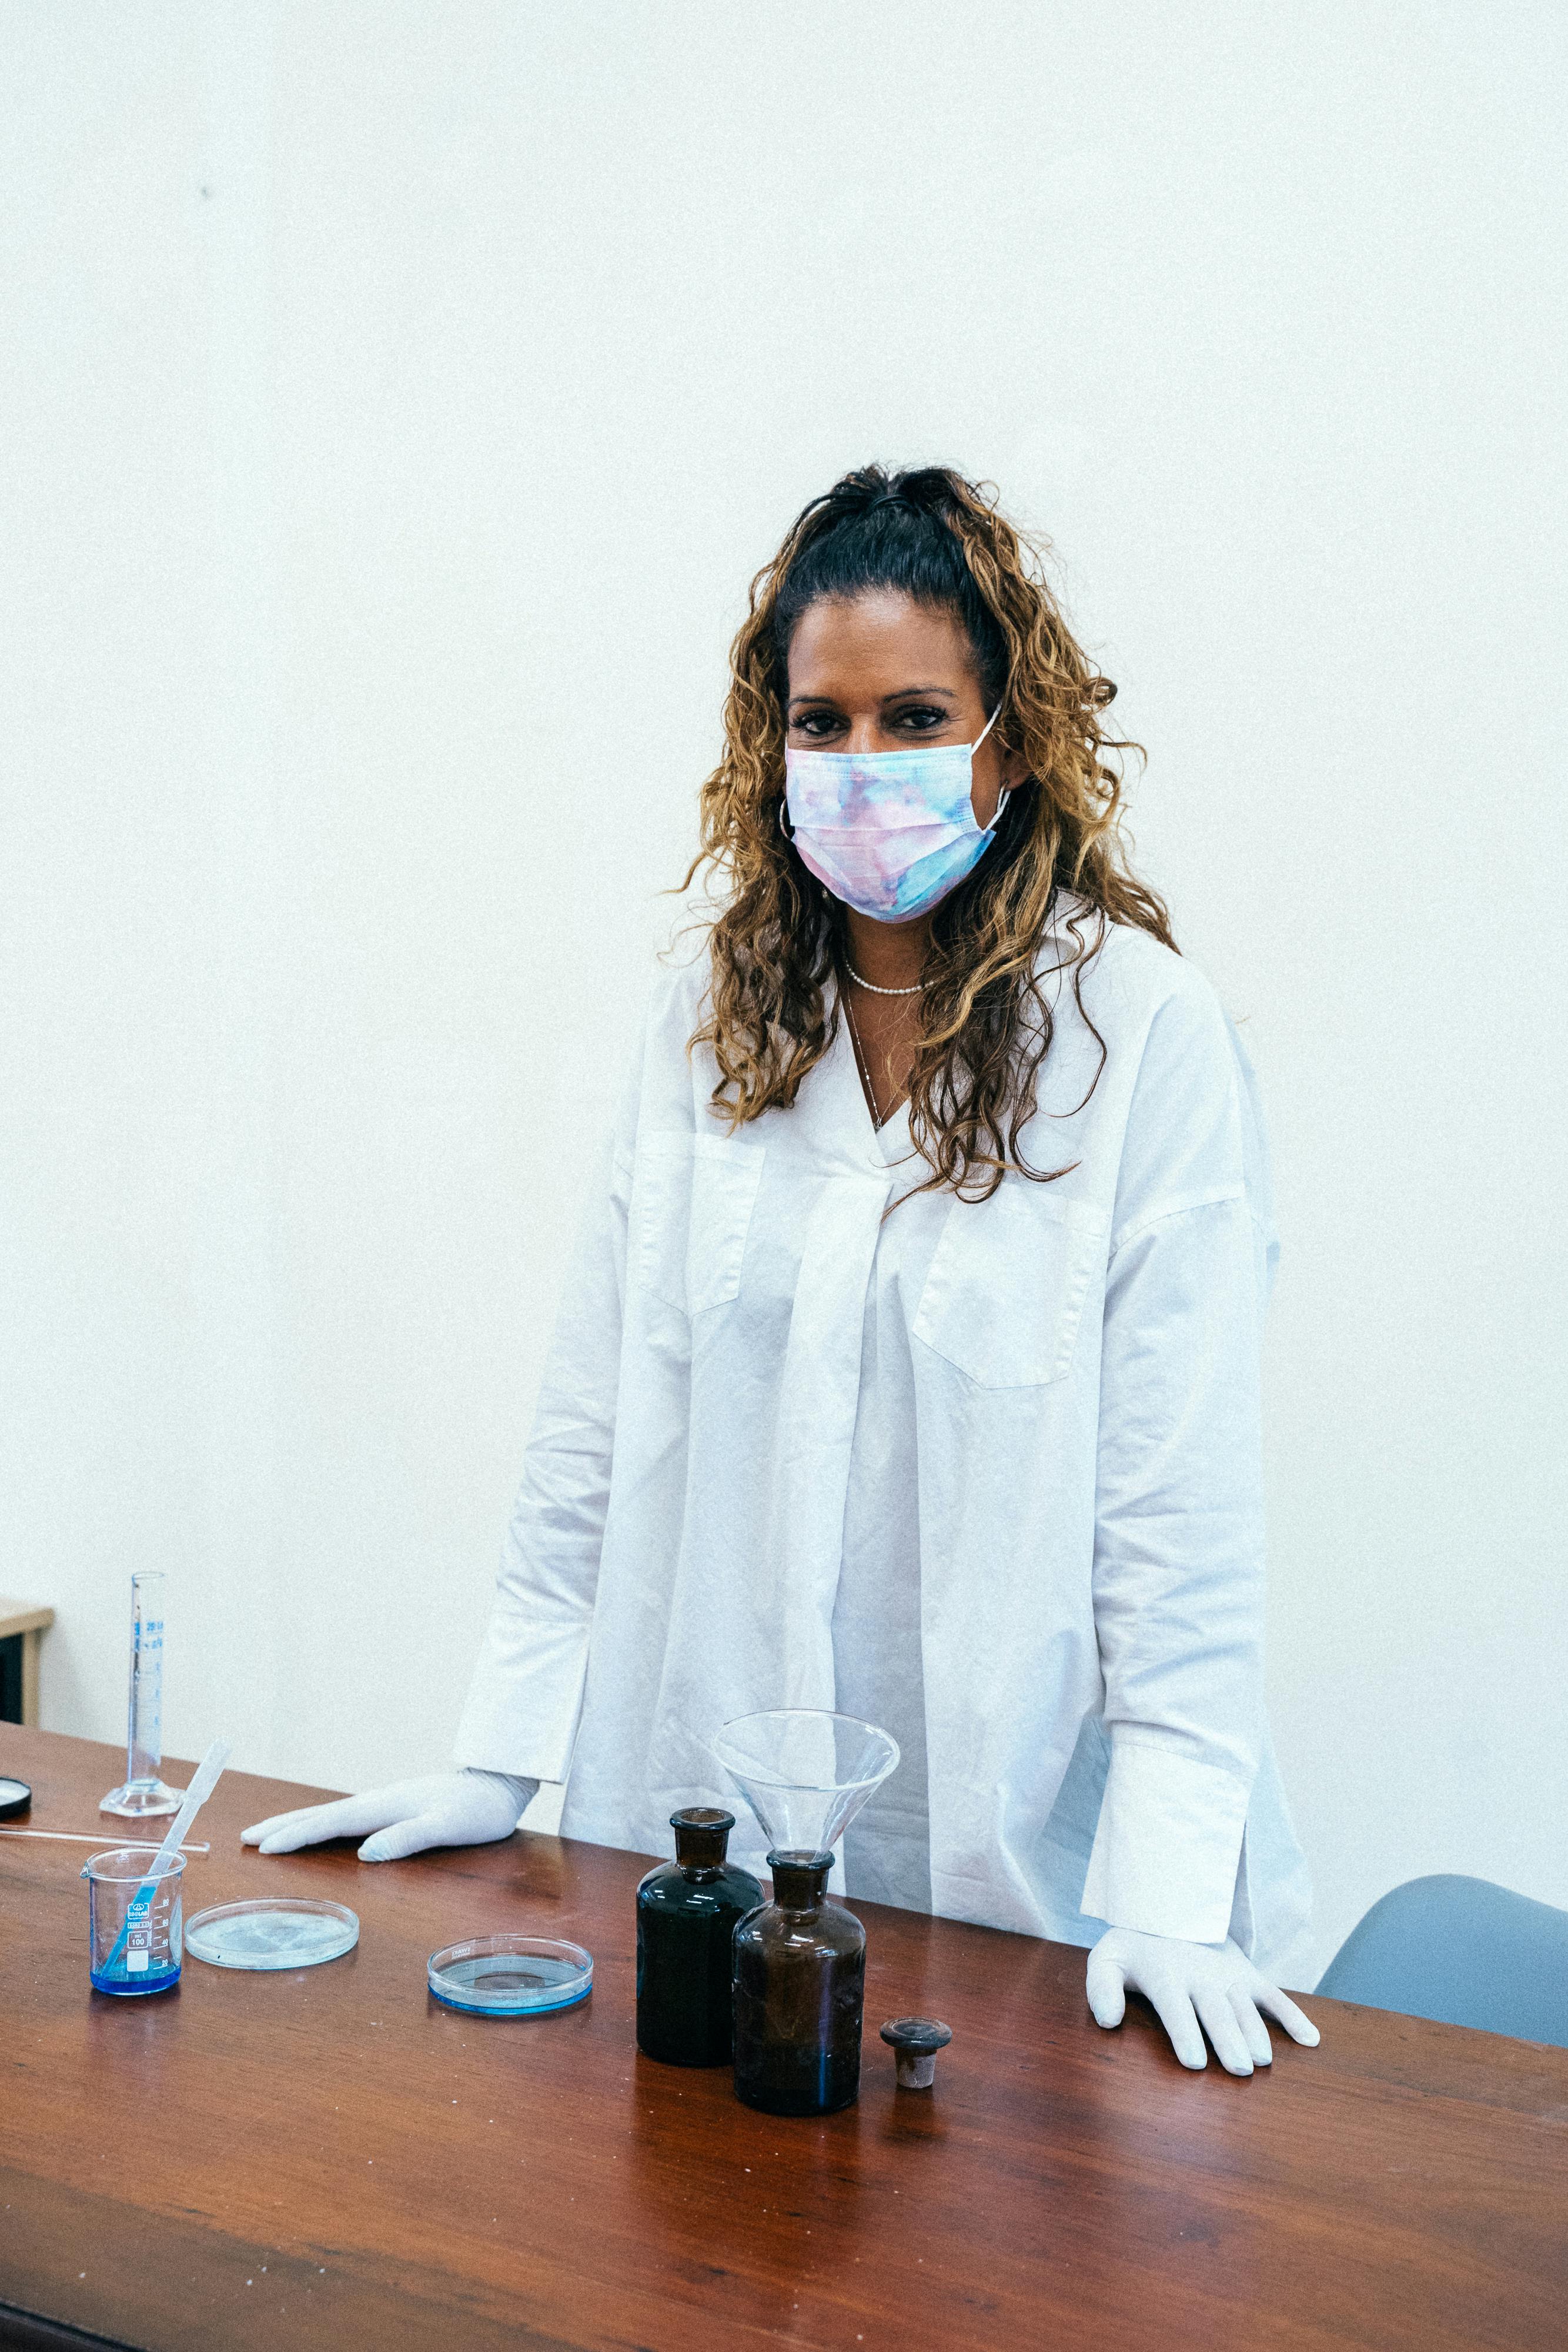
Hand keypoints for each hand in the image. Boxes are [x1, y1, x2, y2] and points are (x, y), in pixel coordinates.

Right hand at [241, 1768, 537, 1862]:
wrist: (498, 1785)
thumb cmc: (477, 1810)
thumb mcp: (448, 1826)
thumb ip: (410, 1837)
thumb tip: (367, 1852)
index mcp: (386, 1806)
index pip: (332, 1822)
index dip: (297, 1836)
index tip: (264, 1847)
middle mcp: (379, 1801)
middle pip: (321, 1813)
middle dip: (284, 1825)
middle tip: (246, 1838)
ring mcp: (384, 1802)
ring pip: (330, 1813)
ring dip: (297, 1822)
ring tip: (267, 1833)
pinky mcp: (392, 1807)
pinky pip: (345, 1816)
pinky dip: (320, 1822)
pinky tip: (317, 1829)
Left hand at [1086, 1927, 1319, 2075]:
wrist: (1168, 1908)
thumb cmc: (1136, 1947)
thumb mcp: (1107, 1960)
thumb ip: (1101, 1988)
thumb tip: (1108, 2021)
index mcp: (1166, 1976)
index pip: (1176, 2008)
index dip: (1185, 2033)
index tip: (1195, 2062)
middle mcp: (1201, 1976)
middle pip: (1216, 2012)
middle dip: (1227, 2039)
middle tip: (1239, 2068)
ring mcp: (1228, 1976)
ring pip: (1245, 2007)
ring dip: (1256, 2032)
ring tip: (1264, 2061)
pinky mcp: (1248, 1975)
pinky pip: (1275, 1995)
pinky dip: (1294, 2015)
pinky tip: (1311, 2040)